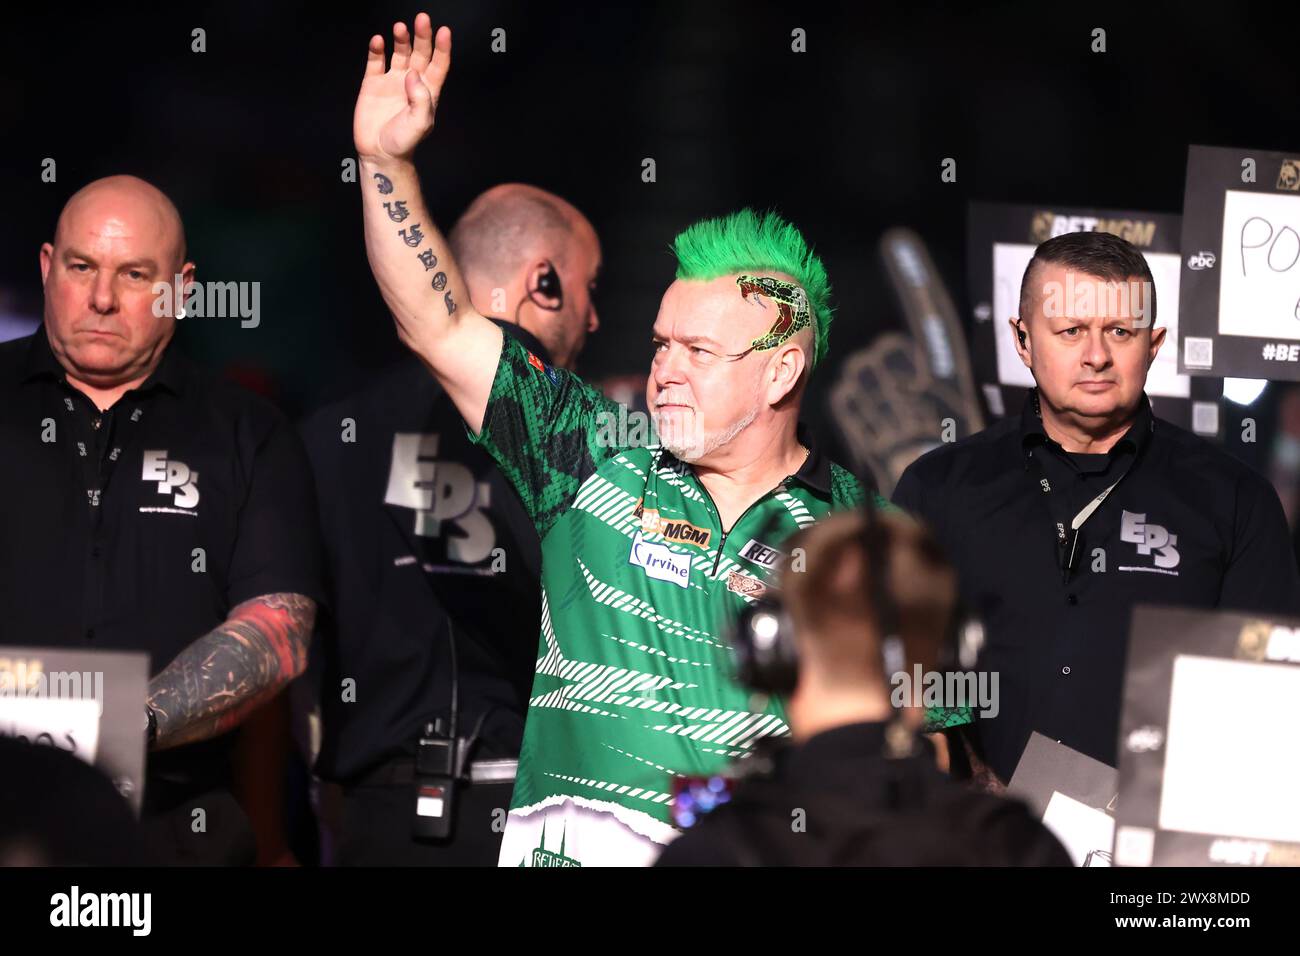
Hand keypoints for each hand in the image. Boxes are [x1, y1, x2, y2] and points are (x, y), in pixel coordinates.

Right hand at [353, 13, 451, 162]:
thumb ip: (420, 99)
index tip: (443, 32)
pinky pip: (376, 61)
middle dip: (422, 36)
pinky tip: (378, 41)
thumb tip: (412, 74)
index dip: (442, 48)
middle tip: (422, 19)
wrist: (379, 153)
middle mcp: (412, 82)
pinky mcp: (373, 82)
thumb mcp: (420, 123)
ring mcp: (392, 80)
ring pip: (399, 52)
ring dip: (401, 39)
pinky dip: (376, 49)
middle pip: (420, 53)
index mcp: (428, 91)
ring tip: (400, 28)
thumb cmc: (404, 141)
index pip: (438, 65)